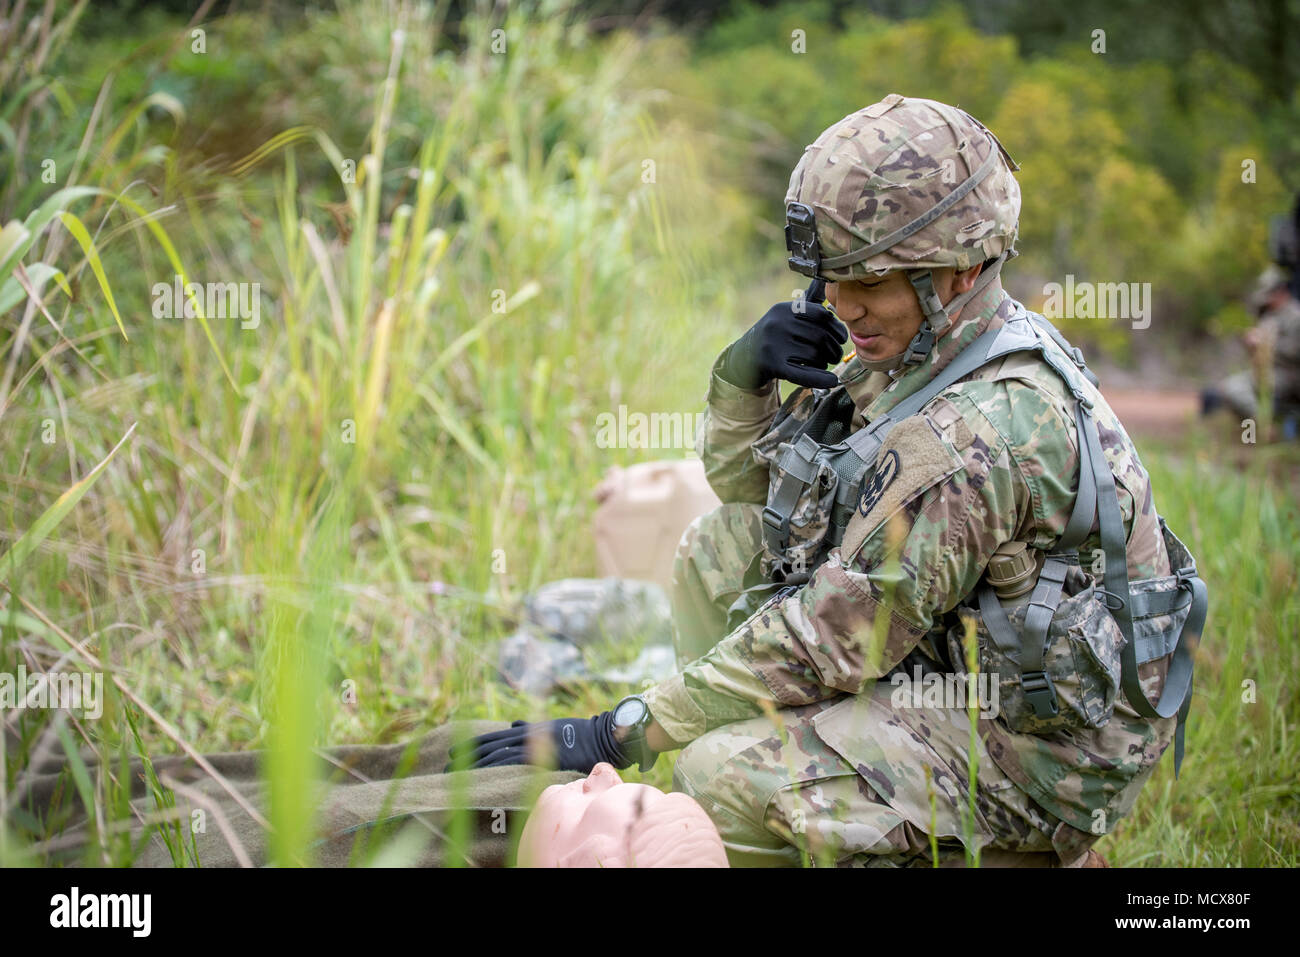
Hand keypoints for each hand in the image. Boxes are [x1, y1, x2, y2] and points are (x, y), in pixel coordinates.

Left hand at [444, 713, 627, 772]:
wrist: (600, 736)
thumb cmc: (579, 734)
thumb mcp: (550, 726)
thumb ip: (530, 727)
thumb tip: (513, 725)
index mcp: (528, 729)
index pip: (495, 738)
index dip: (474, 745)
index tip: (456, 753)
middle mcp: (527, 735)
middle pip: (490, 745)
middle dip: (467, 756)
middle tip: (446, 766)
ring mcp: (533, 744)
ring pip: (497, 754)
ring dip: (475, 764)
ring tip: (456, 773)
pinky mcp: (542, 755)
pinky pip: (514, 762)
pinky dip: (496, 767)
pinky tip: (483, 773)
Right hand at [718, 279, 847, 389]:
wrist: (743, 358)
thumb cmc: (773, 336)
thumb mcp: (784, 316)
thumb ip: (807, 306)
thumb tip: (831, 283)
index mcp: (784, 309)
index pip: (821, 315)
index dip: (837, 328)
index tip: (842, 338)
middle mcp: (777, 324)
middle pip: (820, 337)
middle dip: (833, 349)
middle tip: (835, 355)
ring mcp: (773, 345)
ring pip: (814, 355)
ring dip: (824, 362)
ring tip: (823, 364)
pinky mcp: (772, 366)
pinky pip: (802, 373)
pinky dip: (820, 379)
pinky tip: (832, 381)